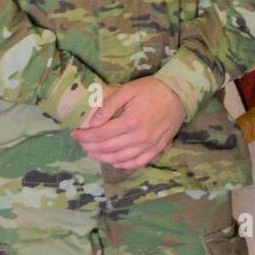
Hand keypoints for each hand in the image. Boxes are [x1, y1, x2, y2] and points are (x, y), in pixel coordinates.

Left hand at [71, 77, 186, 170]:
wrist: (179, 93)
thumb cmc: (151, 89)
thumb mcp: (128, 90)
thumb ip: (109, 105)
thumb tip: (92, 122)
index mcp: (131, 121)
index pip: (101, 134)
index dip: (85, 136)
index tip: (75, 133)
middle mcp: (140, 137)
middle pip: (107, 148)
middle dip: (89, 146)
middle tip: (80, 142)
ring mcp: (149, 145)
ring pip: (120, 159)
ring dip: (102, 157)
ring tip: (92, 152)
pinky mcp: (157, 149)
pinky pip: (137, 163)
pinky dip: (123, 165)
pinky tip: (114, 161)